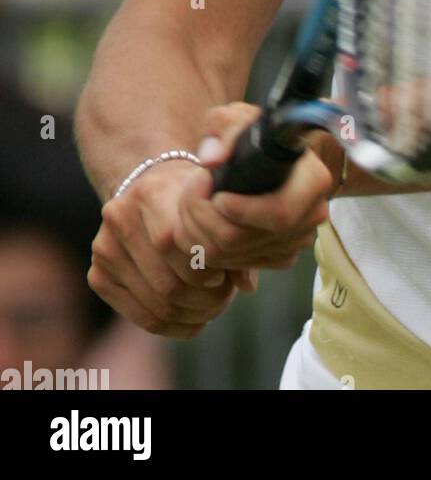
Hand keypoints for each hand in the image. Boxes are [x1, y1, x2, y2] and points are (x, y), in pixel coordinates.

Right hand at [88, 158, 255, 340]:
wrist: (151, 190)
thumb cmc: (194, 198)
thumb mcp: (215, 204)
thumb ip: (232, 238)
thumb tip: (248, 285)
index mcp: (149, 191)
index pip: (173, 243)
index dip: (204, 267)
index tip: (226, 273)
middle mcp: (119, 216)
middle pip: (167, 280)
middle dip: (204, 298)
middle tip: (226, 296)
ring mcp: (104, 248)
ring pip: (157, 303)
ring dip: (193, 314)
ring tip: (215, 307)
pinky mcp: (98, 276)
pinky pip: (142, 317)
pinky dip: (175, 326)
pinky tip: (195, 320)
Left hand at [174, 101, 342, 273]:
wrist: (264, 155)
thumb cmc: (253, 134)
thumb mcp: (237, 118)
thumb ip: (224, 129)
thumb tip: (211, 159)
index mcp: (314, 181)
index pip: (280, 214)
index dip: (241, 211)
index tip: (216, 194)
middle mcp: (311, 216)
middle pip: (245, 239)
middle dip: (203, 217)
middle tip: (190, 187)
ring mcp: (295, 241)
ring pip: (231, 255)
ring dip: (197, 230)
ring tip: (190, 198)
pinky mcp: (277, 257)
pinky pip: (234, 265)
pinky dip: (206, 245)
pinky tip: (202, 218)